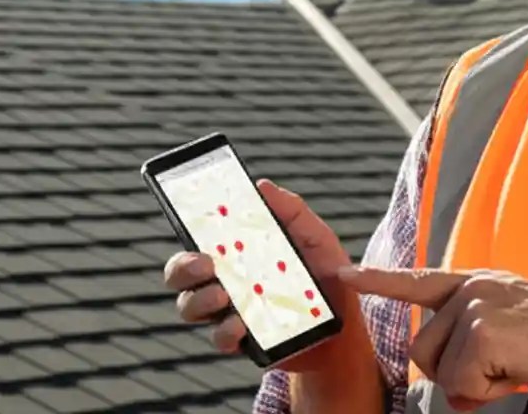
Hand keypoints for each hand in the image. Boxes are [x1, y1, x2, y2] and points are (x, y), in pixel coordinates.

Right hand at [163, 179, 364, 371]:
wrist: (347, 322)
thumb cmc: (325, 273)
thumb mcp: (314, 235)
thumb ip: (291, 210)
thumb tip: (261, 186)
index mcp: (235, 250)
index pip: (199, 237)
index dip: (187, 226)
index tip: (190, 218)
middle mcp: (223, 279)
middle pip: (180, 273)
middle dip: (183, 267)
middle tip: (204, 263)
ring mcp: (228, 311)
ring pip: (189, 306)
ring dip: (199, 300)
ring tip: (222, 295)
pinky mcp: (241, 340)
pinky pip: (219, 339)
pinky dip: (224, 332)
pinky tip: (239, 325)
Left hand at [341, 266, 527, 409]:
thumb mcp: (511, 339)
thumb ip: (473, 350)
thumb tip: (454, 393)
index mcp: (478, 283)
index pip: (419, 281)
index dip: (379, 280)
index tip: (344, 273)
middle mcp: (471, 287)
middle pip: (423, 349)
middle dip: (454, 374)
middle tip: (501, 373)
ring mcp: (475, 306)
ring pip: (439, 369)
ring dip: (473, 384)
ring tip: (514, 368)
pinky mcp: (483, 330)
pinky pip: (462, 383)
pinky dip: (488, 392)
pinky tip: (518, 373)